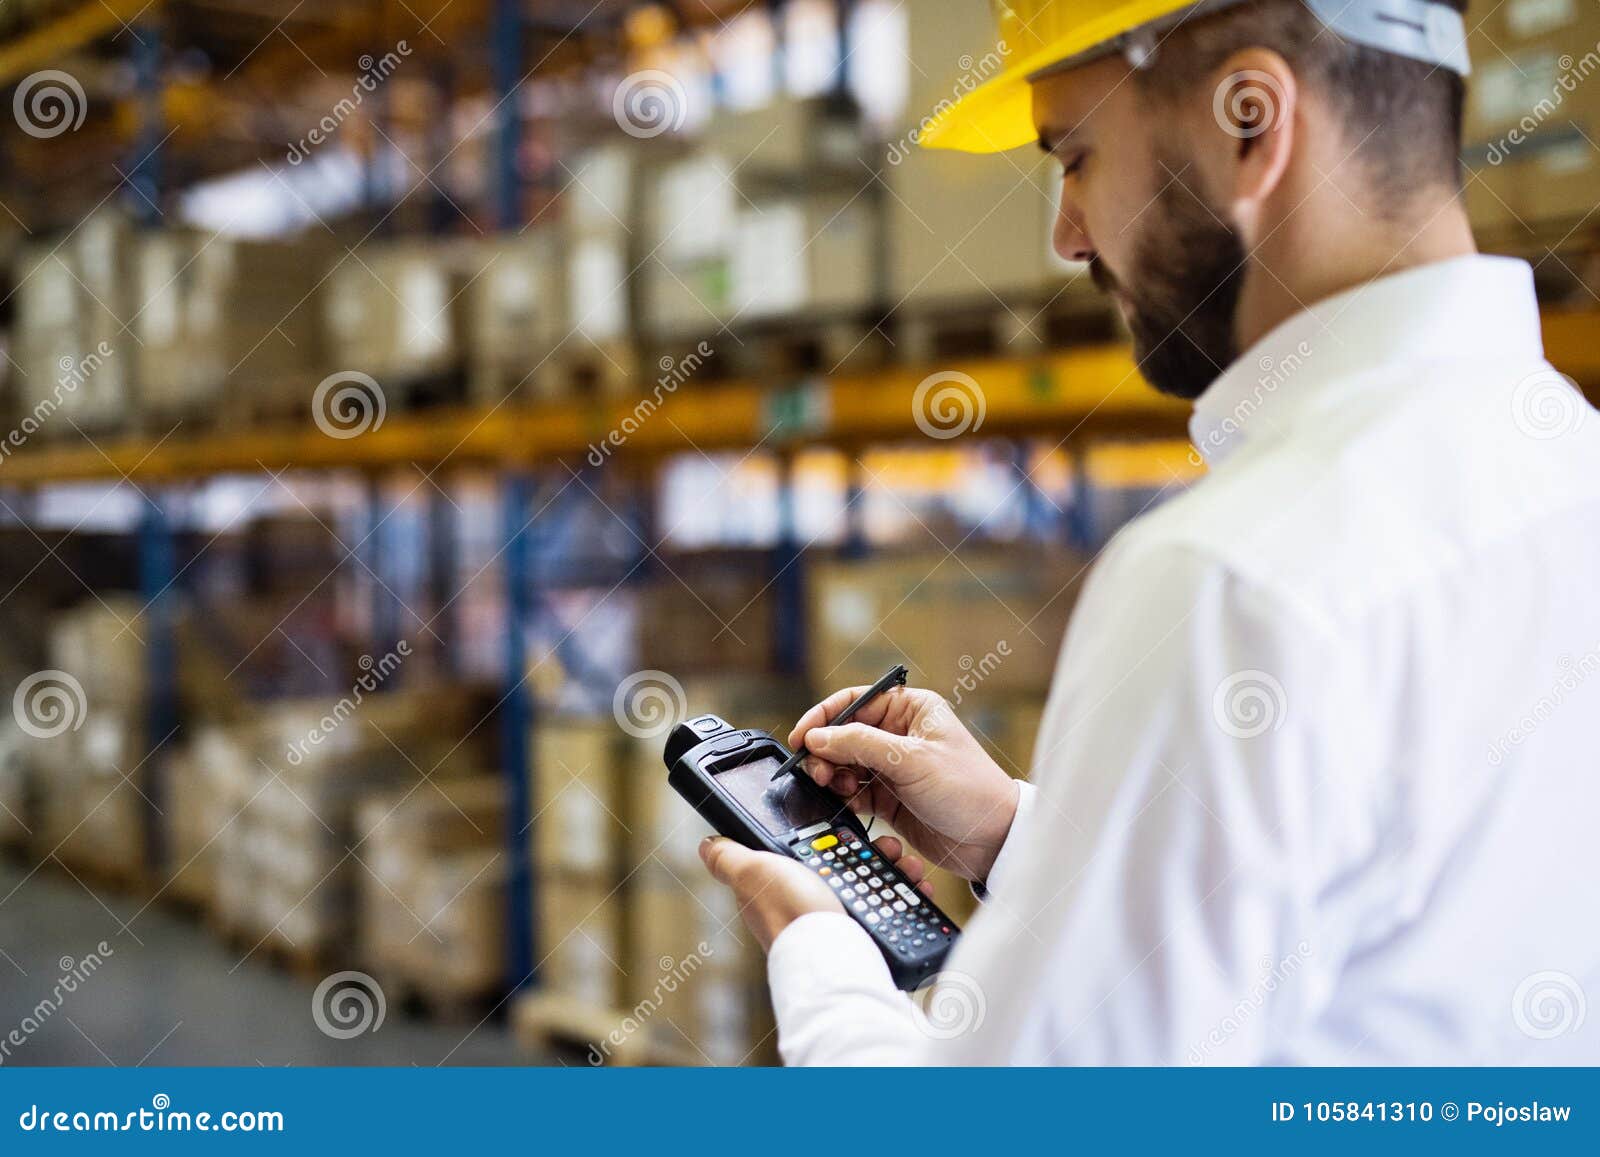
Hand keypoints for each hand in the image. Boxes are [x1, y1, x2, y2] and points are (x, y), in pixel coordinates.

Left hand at [700, 834, 936, 950]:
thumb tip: (707, 845)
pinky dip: (910, 899)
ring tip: (909, 868)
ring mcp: (842, 924)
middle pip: (850, 870)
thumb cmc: (790, 913)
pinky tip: (919, 892)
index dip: (834, 840)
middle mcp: (811, 909)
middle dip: (875, 857)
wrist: (831, 959)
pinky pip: (893, 912)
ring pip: (877, 888)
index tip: (854, 830)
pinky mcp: (868, 939)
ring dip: (897, 874)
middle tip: (891, 849)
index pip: (811, 855)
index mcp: (783, 891)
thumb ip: (730, 859)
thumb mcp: (751, 873)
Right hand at [789, 686, 1019, 882]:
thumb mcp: (911, 760)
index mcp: (911, 709)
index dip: (824, 716)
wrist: (992, 840)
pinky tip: (844, 802)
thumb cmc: (967, 789)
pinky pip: (852, 790)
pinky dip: (842, 795)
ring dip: (831, 775)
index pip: (855, 701)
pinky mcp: (888, 797)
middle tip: (816, 771)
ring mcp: (892, 767)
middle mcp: (898, 734)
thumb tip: (817, 737)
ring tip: (831, 787)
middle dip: (825, 751)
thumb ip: (860, 744)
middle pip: (843, 734)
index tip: (802, 737)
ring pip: (843, 763)